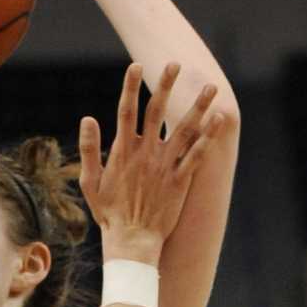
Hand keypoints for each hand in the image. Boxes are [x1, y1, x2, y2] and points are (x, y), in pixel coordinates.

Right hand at [78, 62, 225, 260]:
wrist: (132, 242)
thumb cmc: (110, 214)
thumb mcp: (90, 183)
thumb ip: (89, 150)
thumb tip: (87, 118)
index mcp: (123, 152)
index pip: (126, 111)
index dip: (130, 87)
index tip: (136, 65)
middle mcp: (146, 154)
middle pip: (156, 112)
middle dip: (165, 86)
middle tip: (176, 64)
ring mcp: (165, 166)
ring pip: (184, 130)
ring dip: (197, 107)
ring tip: (210, 87)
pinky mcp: (180, 181)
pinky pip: (197, 155)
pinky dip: (209, 137)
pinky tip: (220, 120)